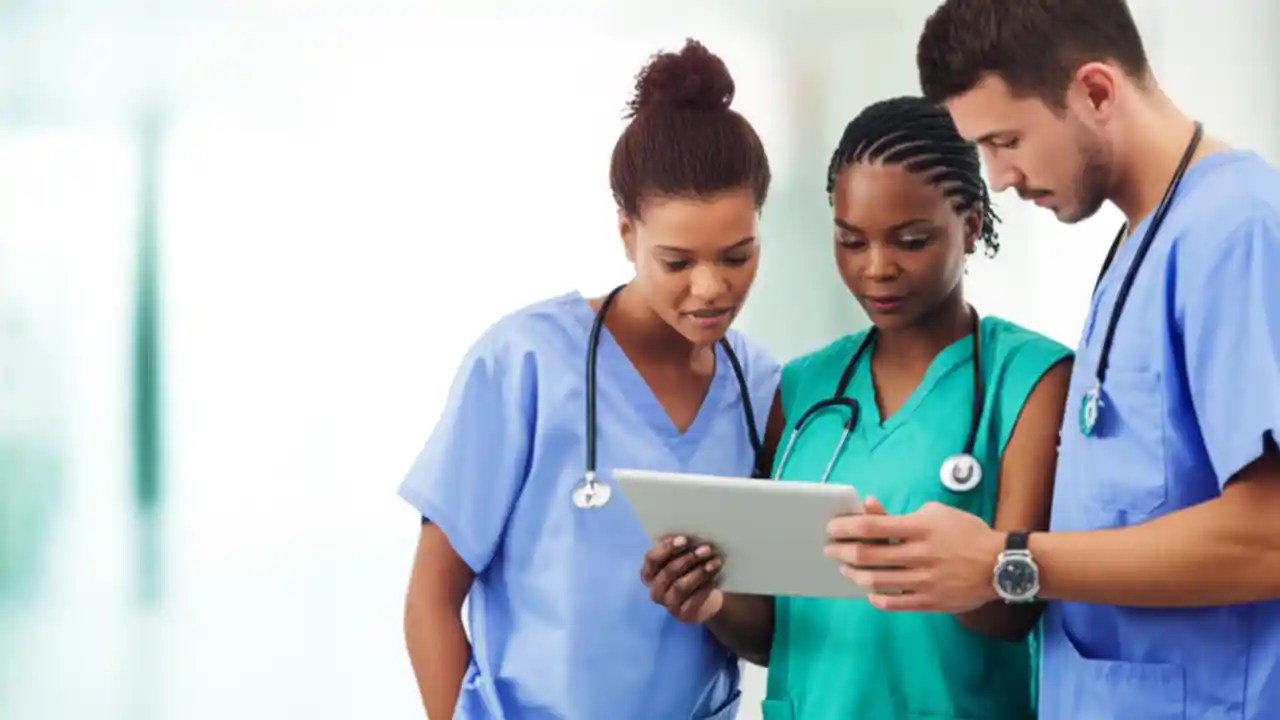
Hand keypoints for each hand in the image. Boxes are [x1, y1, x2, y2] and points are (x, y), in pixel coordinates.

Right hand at [640, 535, 723, 623]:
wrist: (706, 599)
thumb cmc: (691, 571)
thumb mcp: (683, 559)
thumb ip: (681, 549)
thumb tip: (692, 535)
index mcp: (650, 574)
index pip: (651, 559)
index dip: (666, 548)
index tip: (684, 539)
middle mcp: (655, 590)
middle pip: (667, 572)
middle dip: (687, 558)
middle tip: (706, 549)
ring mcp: (668, 604)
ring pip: (680, 586)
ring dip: (699, 572)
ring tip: (715, 562)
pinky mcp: (683, 615)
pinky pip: (693, 600)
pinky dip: (705, 587)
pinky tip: (716, 578)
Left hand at [824, 500, 1003, 613]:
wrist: (1000, 564)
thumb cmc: (966, 533)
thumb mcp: (935, 513)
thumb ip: (900, 514)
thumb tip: (869, 507)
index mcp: (920, 528)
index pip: (872, 527)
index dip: (846, 528)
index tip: (832, 529)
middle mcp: (920, 554)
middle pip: (867, 555)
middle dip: (841, 552)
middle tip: (831, 550)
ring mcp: (925, 581)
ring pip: (876, 581)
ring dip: (854, 575)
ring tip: (846, 570)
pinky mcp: (930, 602)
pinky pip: (894, 603)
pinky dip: (876, 597)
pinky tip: (870, 590)